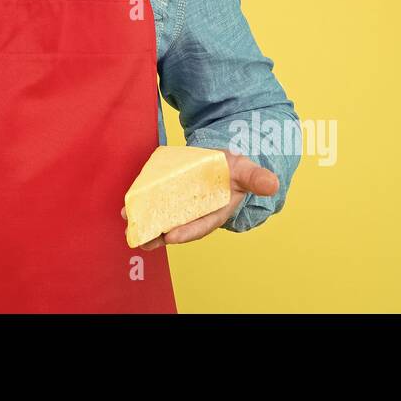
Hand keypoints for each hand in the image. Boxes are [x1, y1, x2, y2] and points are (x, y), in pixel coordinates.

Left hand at [121, 150, 279, 249]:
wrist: (222, 161)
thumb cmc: (234, 170)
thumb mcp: (246, 172)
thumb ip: (256, 178)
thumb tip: (272, 184)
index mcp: (215, 213)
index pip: (200, 226)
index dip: (186, 232)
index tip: (170, 236)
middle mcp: (196, 213)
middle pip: (177, 227)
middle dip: (158, 235)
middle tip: (141, 240)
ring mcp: (182, 205)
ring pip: (162, 217)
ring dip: (146, 223)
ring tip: (129, 223)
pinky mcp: (171, 195)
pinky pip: (156, 203)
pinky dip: (143, 206)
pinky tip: (128, 207)